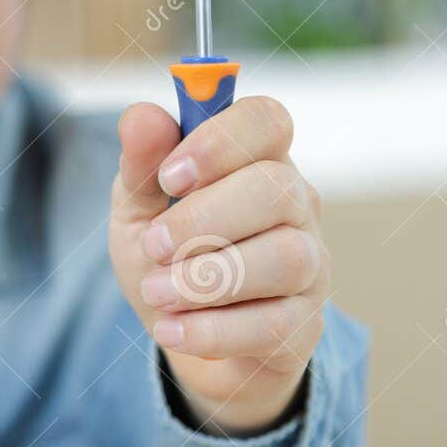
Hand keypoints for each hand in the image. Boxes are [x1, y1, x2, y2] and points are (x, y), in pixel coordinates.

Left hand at [108, 97, 327, 435]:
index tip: (170, 176)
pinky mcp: (304, 325)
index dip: (220, 141)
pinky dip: (212, 330)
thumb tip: (141, 116)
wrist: (178, 330)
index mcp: (255, 159)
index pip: (266, 121)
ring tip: (156, 292)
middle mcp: (296, 206)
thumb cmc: (163, 253)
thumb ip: (140, 163)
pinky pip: (275, 326)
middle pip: (277, 189)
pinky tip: (170, 329)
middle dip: (204, 218)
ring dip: (207, 279)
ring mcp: (309, 266)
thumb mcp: (137, 205)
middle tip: (154, 245)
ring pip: (286, 258)